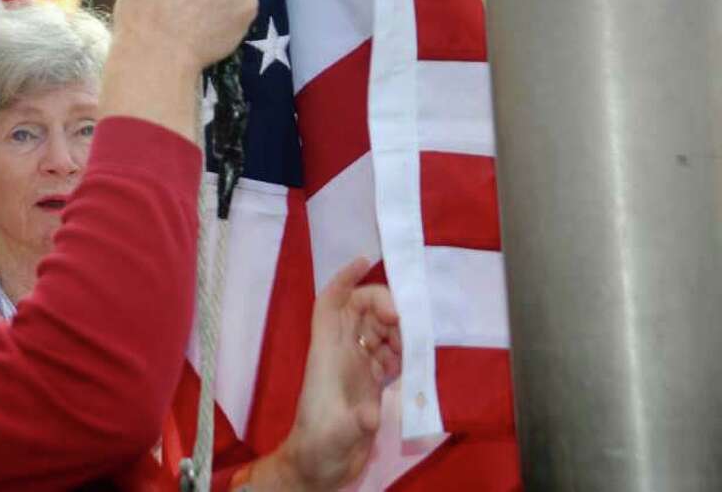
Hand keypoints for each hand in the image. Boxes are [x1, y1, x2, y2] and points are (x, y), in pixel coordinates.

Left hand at [248, 258, 400, 490]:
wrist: (319, 471)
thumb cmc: (319, 449)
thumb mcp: (335, 437)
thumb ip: (355, 423)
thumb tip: (372, 413)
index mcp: (326, 355)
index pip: (330, 305)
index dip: (343, 279)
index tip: (366, 261)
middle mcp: (341, 355)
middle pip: (359, 311)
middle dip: (382, 304)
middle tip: (403, 321)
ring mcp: (356, 369)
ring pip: (376, 331)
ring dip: (396, 330)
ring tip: (411, 346)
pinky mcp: (369, 385)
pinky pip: (388, 355)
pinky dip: (402, 352)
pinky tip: (413, 362)